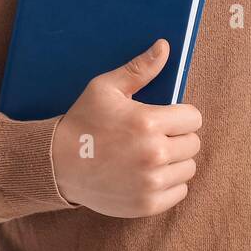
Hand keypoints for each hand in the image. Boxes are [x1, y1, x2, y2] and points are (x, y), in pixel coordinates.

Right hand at [50, 38, 201, 216]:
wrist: (57, 163)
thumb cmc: (84, 121)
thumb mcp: (106, 88)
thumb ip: (140, 69)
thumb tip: (165, 46)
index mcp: (148, 123)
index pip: (194, 118)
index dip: (181, 115)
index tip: (167, 117)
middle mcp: (153, 154)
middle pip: (193, 144)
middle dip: (179, 136)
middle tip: (156, 135)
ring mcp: (150, 183)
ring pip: (189, 168)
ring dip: (175, 161)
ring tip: (152, 154)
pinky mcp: (146, 204)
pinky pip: (179, 192)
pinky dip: (170, 184)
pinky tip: (150, 174)